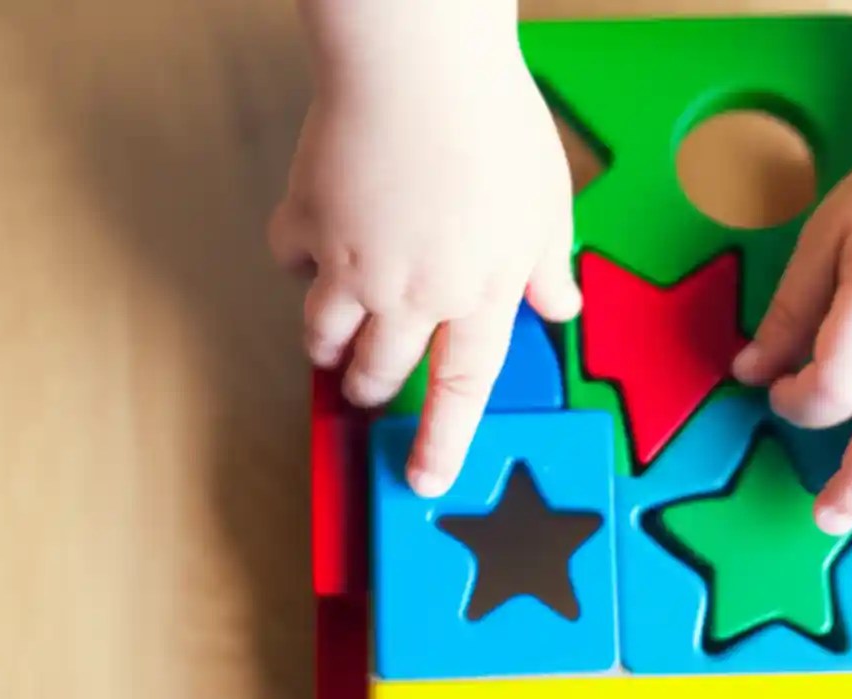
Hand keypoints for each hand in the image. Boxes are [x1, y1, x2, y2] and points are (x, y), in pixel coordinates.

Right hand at [270, 39, 578, 496]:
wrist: (421, 67)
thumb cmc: (495, 124)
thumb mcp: (549, 202)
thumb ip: (547, 264)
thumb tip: (559, 306)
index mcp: (478, 293)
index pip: (462, 389)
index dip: (443, 442)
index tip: (425, 478)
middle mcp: (412, 293)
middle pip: (382, 368)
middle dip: (373, 388)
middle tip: (369, 389)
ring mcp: (351, 262)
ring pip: (324, 334)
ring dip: (328, 346)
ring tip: (333, 342)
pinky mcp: (306, 221)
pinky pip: (291, 260)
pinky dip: (300, 261)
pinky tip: (315, 244)